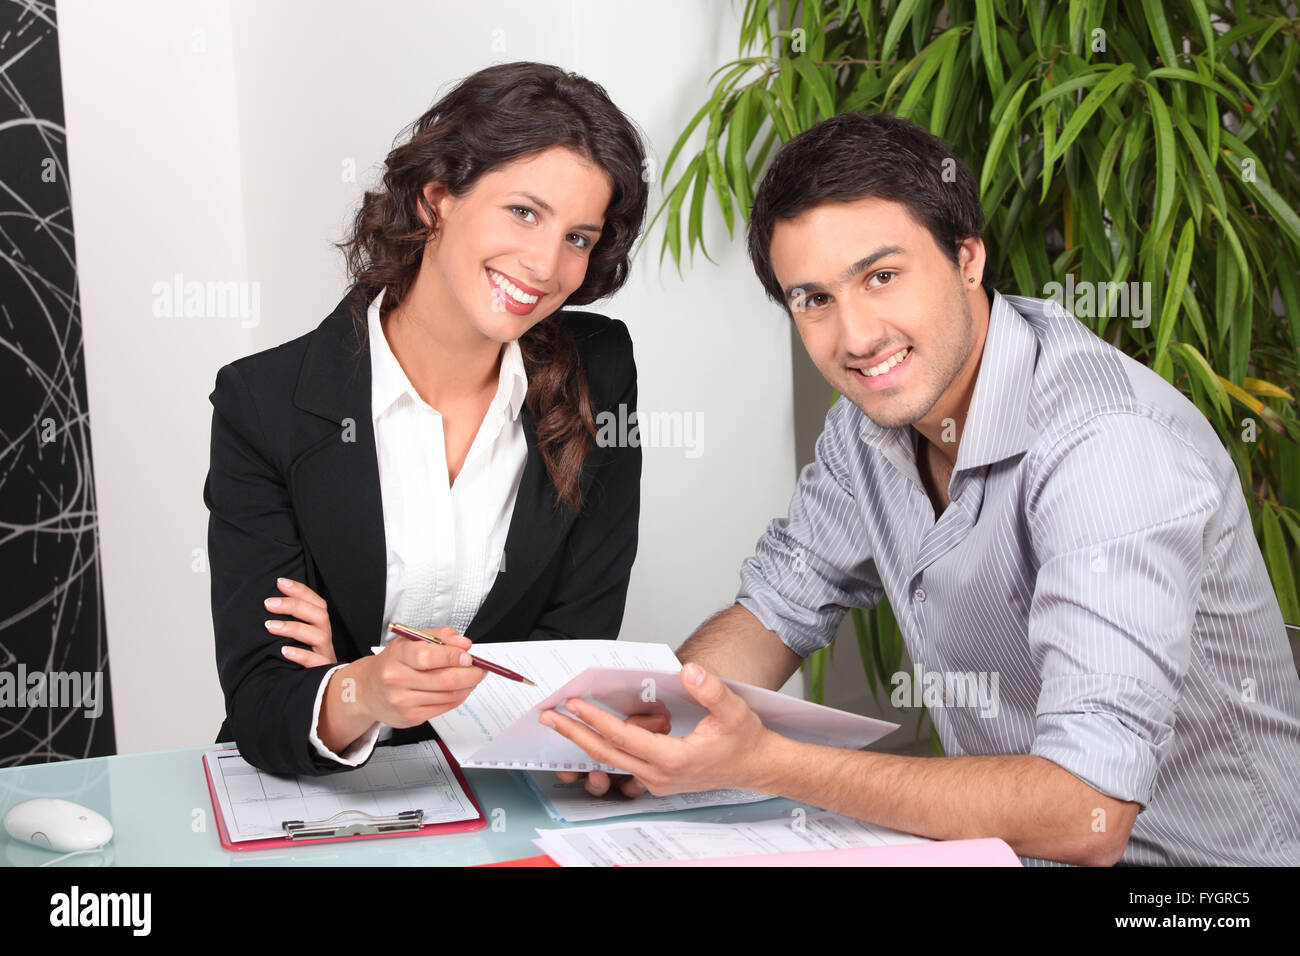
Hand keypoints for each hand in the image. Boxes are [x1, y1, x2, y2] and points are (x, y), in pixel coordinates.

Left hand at [265, 577, 335, 666]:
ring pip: (319, 636)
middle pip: (320, 615)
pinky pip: (316, 664)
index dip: (300, 590)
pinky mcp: (324, 674)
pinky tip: (284, 651)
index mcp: (321, 629)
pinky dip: (301, 655)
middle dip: (294, 605)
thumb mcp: (298, 643)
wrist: (321, 695)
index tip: (279, 582)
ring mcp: (326, 656)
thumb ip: (290, 626)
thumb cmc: (302, 665)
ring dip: (293, 627)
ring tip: (269, 626)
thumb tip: (266, 607)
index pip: (317, 603)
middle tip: (269, 603)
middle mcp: (326, 640)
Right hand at [347, 628, 486, 728]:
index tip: (468, 656)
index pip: (428, 656)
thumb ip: (439, 636)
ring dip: (467, 687)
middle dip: (470, 674)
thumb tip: (463, 643)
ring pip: (448, 696)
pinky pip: (443, 708)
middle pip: (444, 679)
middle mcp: (397, 679)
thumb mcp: (409, 640)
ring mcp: (403, 701)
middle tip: (479, 669)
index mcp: (397, 656)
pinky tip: (460, 690)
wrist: (366, 691)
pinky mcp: (410, 717)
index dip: (453, 656)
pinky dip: (458, 698)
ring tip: (471, 678)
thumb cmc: (391, 663)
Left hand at [539, 663, 777, 795]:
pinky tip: (592, 732)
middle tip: (548, 716)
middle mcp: (659, 776)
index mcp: (673, 760)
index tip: (574, 704)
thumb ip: (711, 690)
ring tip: (562, 721)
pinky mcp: (658, 779)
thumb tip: (688, 670)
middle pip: (606, 754)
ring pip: (612, 761)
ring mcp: (657, 781)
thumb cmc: (745, 740)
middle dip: (574, 734)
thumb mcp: (734, 710)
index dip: (596, 720)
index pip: (623, 738)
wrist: (758, 767)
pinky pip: (623, 764)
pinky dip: (604, 747)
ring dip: (585, 740)